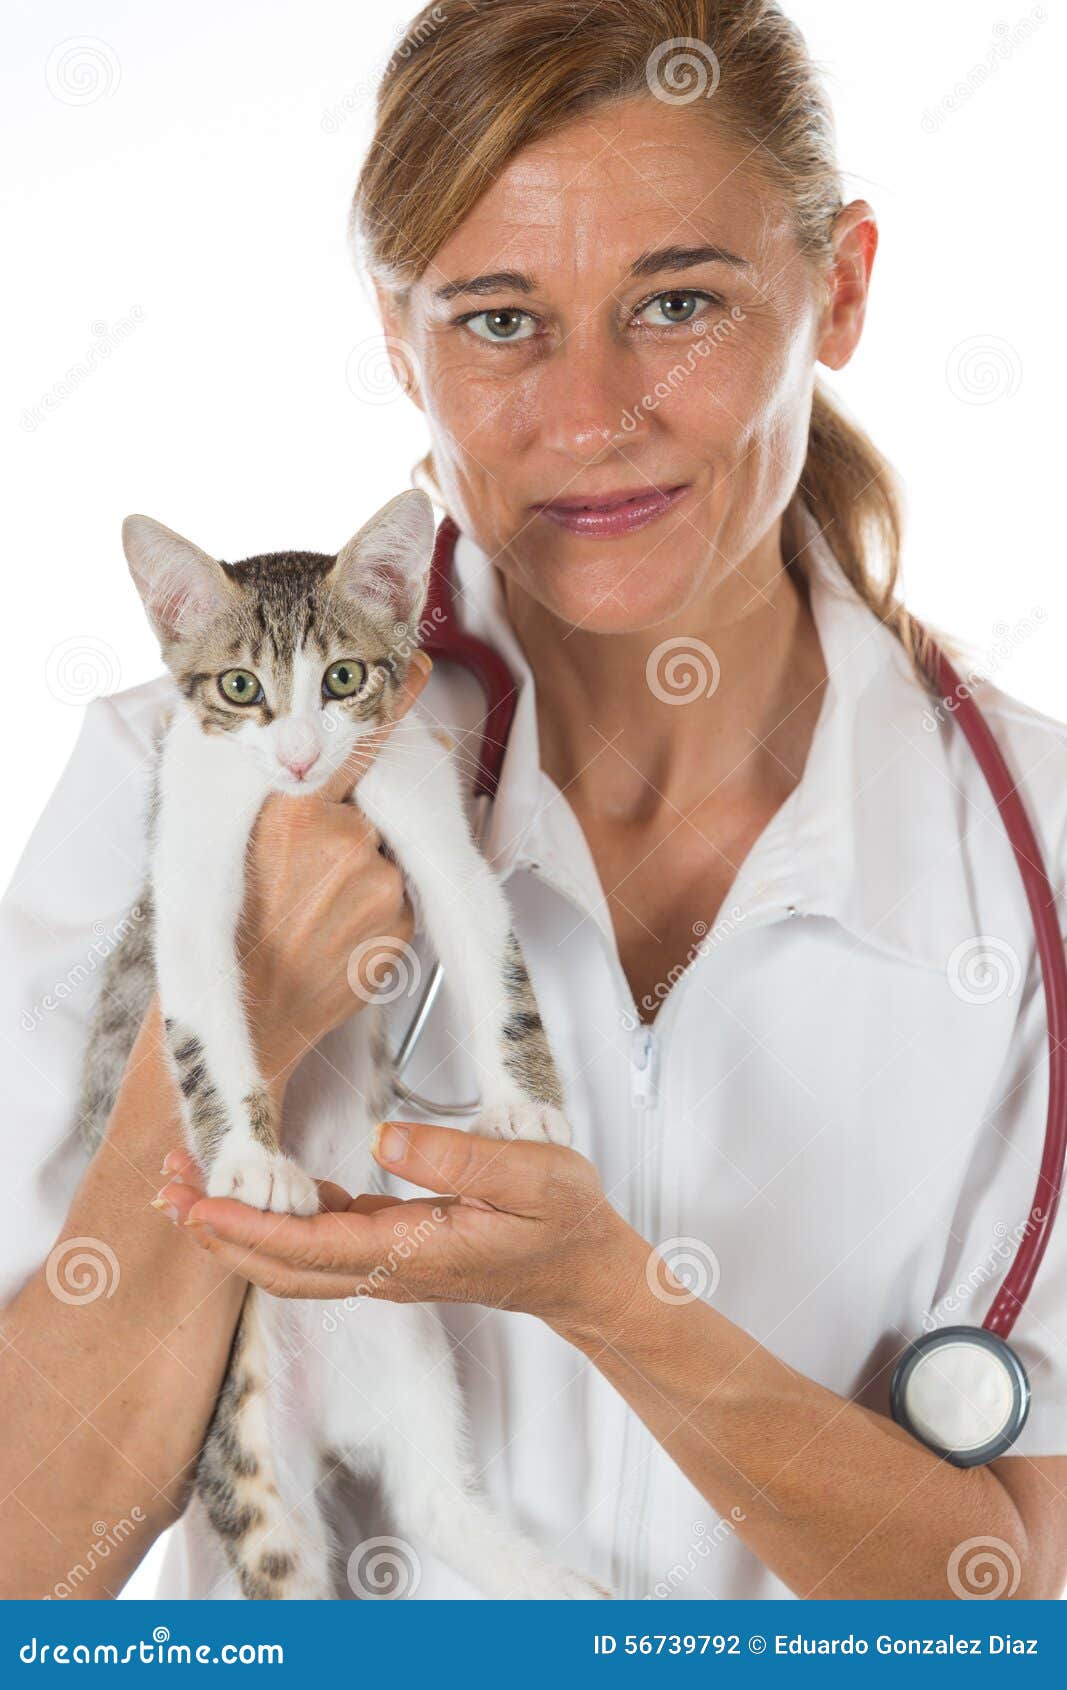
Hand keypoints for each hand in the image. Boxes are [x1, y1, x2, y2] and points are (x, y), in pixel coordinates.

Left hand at [154, 1121, 647, 1335]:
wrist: (582, 1270)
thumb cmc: (562, 1222)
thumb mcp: (532, 1176)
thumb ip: (459, 1157)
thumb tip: (386, 1137)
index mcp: (414, 1254)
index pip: (311, 1248)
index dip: (248, 1229)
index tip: (199, 1206)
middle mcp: (386, 1268)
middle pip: (280, 1265)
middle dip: (217, 1232)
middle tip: (167, 1187)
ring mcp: (384, 1263)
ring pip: (290, 1257)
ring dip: (236, 1227)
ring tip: (191, 1183)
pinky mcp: (389, 1247)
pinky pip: (316, 1240)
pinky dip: (274, 1217)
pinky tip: (259, 1184)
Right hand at [239, 653, 432, 1094]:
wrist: (249, 1011)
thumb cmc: (230, 924)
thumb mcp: (230, 839)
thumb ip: (273, 789)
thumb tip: (305, 743)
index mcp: (293, 811)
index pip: (355, 742)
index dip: (389, 704)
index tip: (417, 668)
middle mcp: (345, 841)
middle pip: (370, 807)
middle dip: (350, 827)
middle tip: (309, 868)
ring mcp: (380, 885)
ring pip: (387, 852)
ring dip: (364, 869)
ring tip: (316, 907)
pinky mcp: (402, 925)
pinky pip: (400, 894)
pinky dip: (377, 905)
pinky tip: (336, 930)